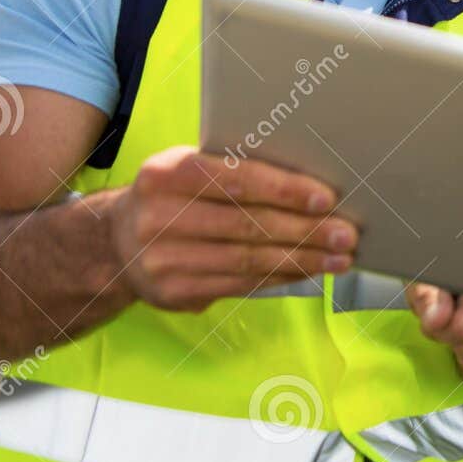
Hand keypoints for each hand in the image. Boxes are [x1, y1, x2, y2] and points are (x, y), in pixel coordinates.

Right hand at [109, 145, 352, 311]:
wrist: (115, 243)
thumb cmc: (174, 195)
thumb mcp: (188, 168)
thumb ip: (233, 170)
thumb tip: (310, 183)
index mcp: (166, 174)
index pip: (235, 179)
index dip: (284, 189)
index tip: (326, 198)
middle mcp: (159, 217)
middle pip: (247, 224)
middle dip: (306, 230)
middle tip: (347, 234)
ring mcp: (163, 259)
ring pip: (248, 259)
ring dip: (303, 260)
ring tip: (340, 257)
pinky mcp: (174, 292)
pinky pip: (240, 284)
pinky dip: (281, 277)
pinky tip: (309, 271)